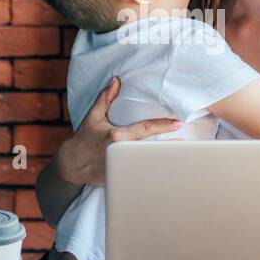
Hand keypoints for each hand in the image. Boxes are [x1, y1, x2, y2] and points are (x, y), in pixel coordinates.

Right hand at [53, 76, 181, 186]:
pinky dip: (151, 175)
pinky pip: (139, 177)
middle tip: (188, 143)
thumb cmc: (83, 139)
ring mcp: (121, 167)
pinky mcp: (120, 178)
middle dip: (170, 147)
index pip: (144, 129)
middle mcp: (119, 151)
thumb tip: (116, 80)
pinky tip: (166, 174)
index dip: (163, 125)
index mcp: (116, 136)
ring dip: (164, 161)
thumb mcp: (93, 117)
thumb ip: (106, 99)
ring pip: (147, 164)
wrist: (70, 165)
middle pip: (151, 149)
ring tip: (182, 158)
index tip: (178, 123)